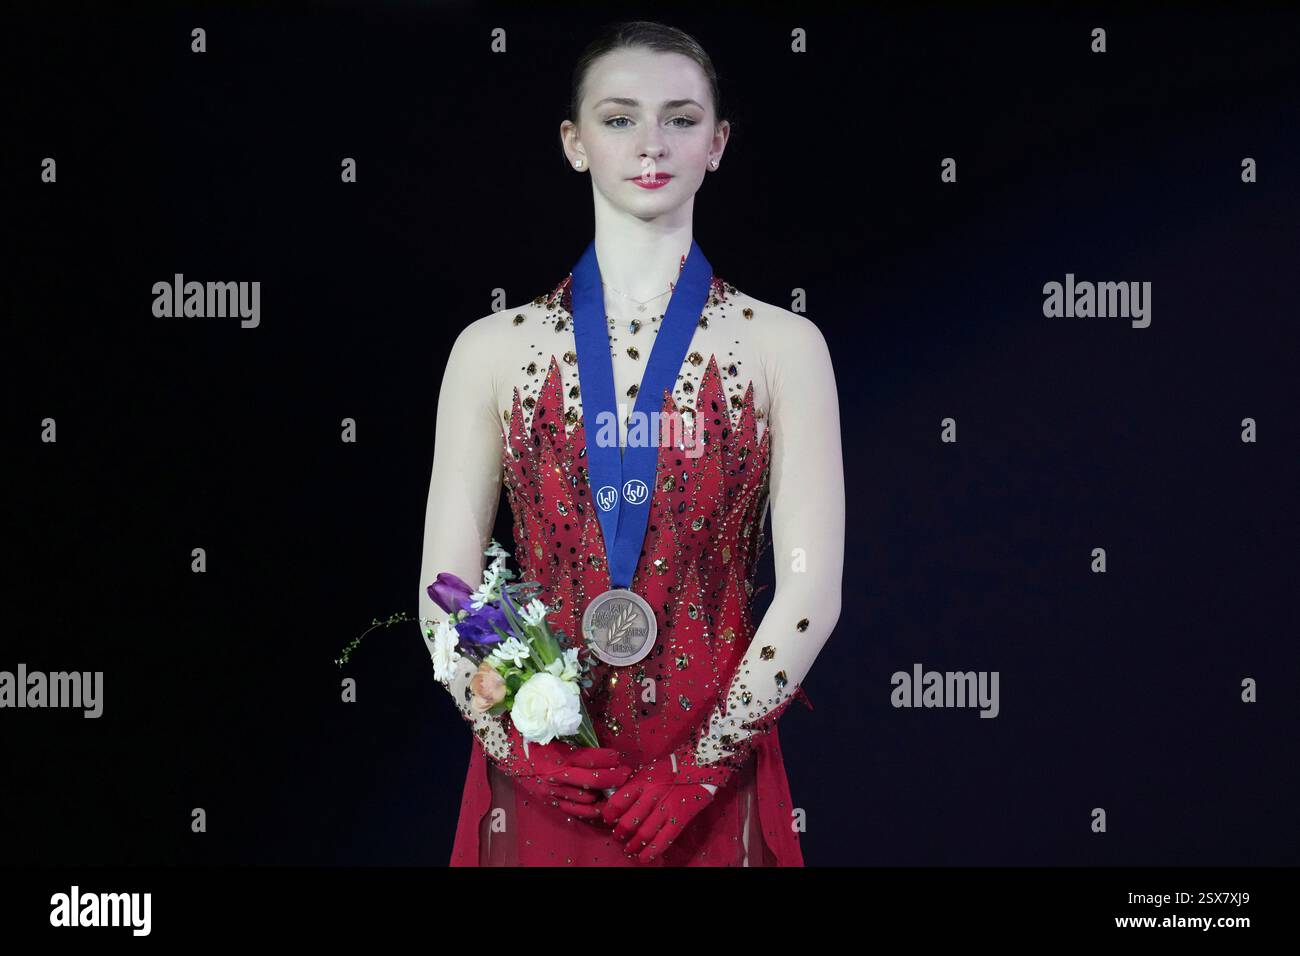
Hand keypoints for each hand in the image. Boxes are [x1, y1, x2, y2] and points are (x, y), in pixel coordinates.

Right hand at [508, 739, 632, 821]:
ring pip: (587, 799)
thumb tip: (600, 745)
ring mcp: (554, 792)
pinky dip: (591, 810)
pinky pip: (575, 812)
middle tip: (625, 773)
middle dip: (614, 777)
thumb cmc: (533, 740)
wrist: (508, 754)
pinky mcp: (551, 802)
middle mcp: (557, 776)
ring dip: (604, 794)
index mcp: (558, 756)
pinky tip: (601, 804)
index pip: (591, 759)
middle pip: (593, 781)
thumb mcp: (553, 734)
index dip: (609, 758)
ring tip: (615, 788)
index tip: (618, 756)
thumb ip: (576, 741)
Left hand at [600, 757, 717, 862]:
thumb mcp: (647, 772)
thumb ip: (633, 787)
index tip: (609, 820)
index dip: (609, 815)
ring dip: (633, 845)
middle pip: (628, 821)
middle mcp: (652, 796)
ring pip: (644, 833)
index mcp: (641, 782)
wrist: (697, 767)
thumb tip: (615, 804)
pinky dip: (651, 852)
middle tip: (618, 836)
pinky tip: (643, 857)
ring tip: (629, 848)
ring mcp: (666, 809)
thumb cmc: (669, 770)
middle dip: (620, 833)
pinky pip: (663, 840)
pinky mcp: (679, 819)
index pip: (617, 802)